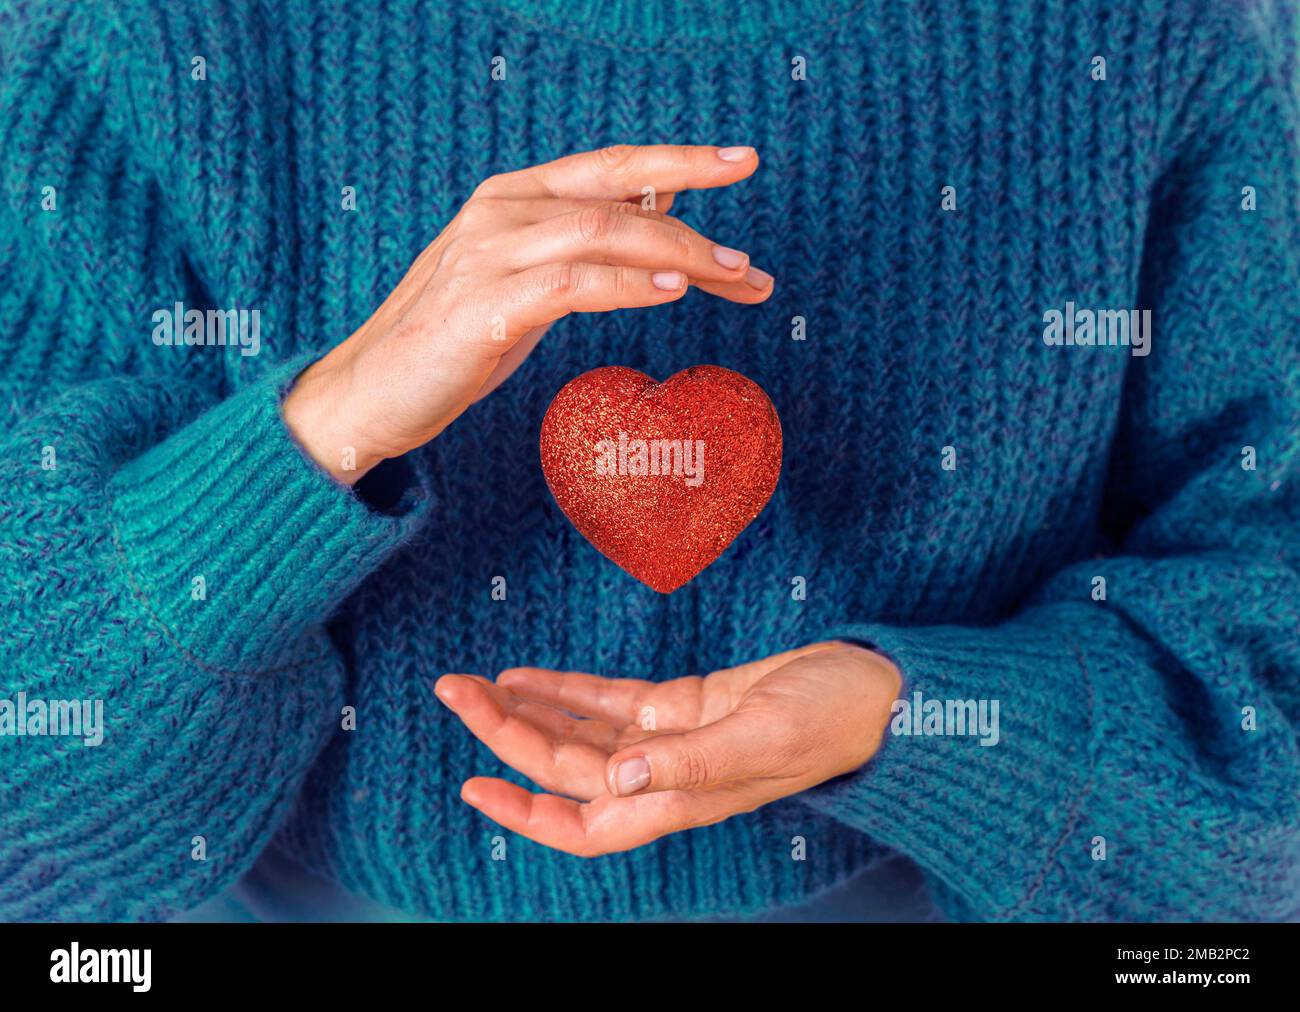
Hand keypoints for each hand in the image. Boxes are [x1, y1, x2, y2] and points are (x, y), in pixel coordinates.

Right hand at [283, 144, 773, 482]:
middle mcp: (501, 212)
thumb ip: (580, 251)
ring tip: (733, 280)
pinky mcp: (484, 306)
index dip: (678, 161)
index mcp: (513, 197)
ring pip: (603, 232)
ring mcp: (489, 254)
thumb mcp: (525, 284)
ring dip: (678, 255)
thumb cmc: (453, 341)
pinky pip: (571, 284)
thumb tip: (654, 224)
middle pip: (617, 195)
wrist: (369, 393)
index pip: (610, 168)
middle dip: (695, 221)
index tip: (740, 161)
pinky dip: (626, 285)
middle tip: (752, 263)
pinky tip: (670, 294)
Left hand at [433, 642, 900, 856]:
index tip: (471, 787)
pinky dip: (567, 691)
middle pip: (567, 768)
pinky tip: (528, 676)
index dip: (526, 814)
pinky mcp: (683, 706)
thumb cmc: (832, 720)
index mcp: (681, 797)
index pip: (586, 823)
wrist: (873, 691)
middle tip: (453, 693)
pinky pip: (610, 703)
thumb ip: (692, 760)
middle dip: (506, 734)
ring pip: (581, 735)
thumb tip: (617, 778)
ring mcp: (671, 740)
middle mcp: (665, 776)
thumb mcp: (765, 736)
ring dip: (528, 712)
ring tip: (474, 685)